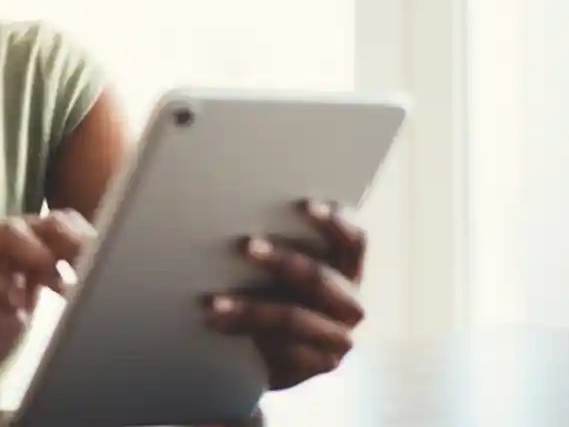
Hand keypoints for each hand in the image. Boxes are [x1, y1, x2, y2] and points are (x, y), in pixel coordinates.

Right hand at [0, 210, 95, 393]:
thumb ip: (53, 281)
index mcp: (18, 246)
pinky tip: (19, 309)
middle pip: (38, 220)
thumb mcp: (28, 299)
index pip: (58, 221)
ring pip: (7, 231)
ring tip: (52, 280)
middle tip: (85, 267)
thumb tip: (96, 275)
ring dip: (37, 253)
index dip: (83, 238)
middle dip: (66, 240)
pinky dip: (3, 289)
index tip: (103, 262)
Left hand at [205, 199, 366, 390]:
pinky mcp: (319, 364)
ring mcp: (340, 337)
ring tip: (213, 301)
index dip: (335, 222)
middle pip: (319, 278)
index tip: (304, 204)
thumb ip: (282, 246)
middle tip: (245, 246)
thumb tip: (232, 220)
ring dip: (251, 308)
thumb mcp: (287, 270)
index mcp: (351, 269)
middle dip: (282, 261)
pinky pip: (283, 350)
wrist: (285, 355)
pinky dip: (248, 335)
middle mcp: (352, 302)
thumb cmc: (283, 293)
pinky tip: (218, 325)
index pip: (355, 241)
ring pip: (294, 317)